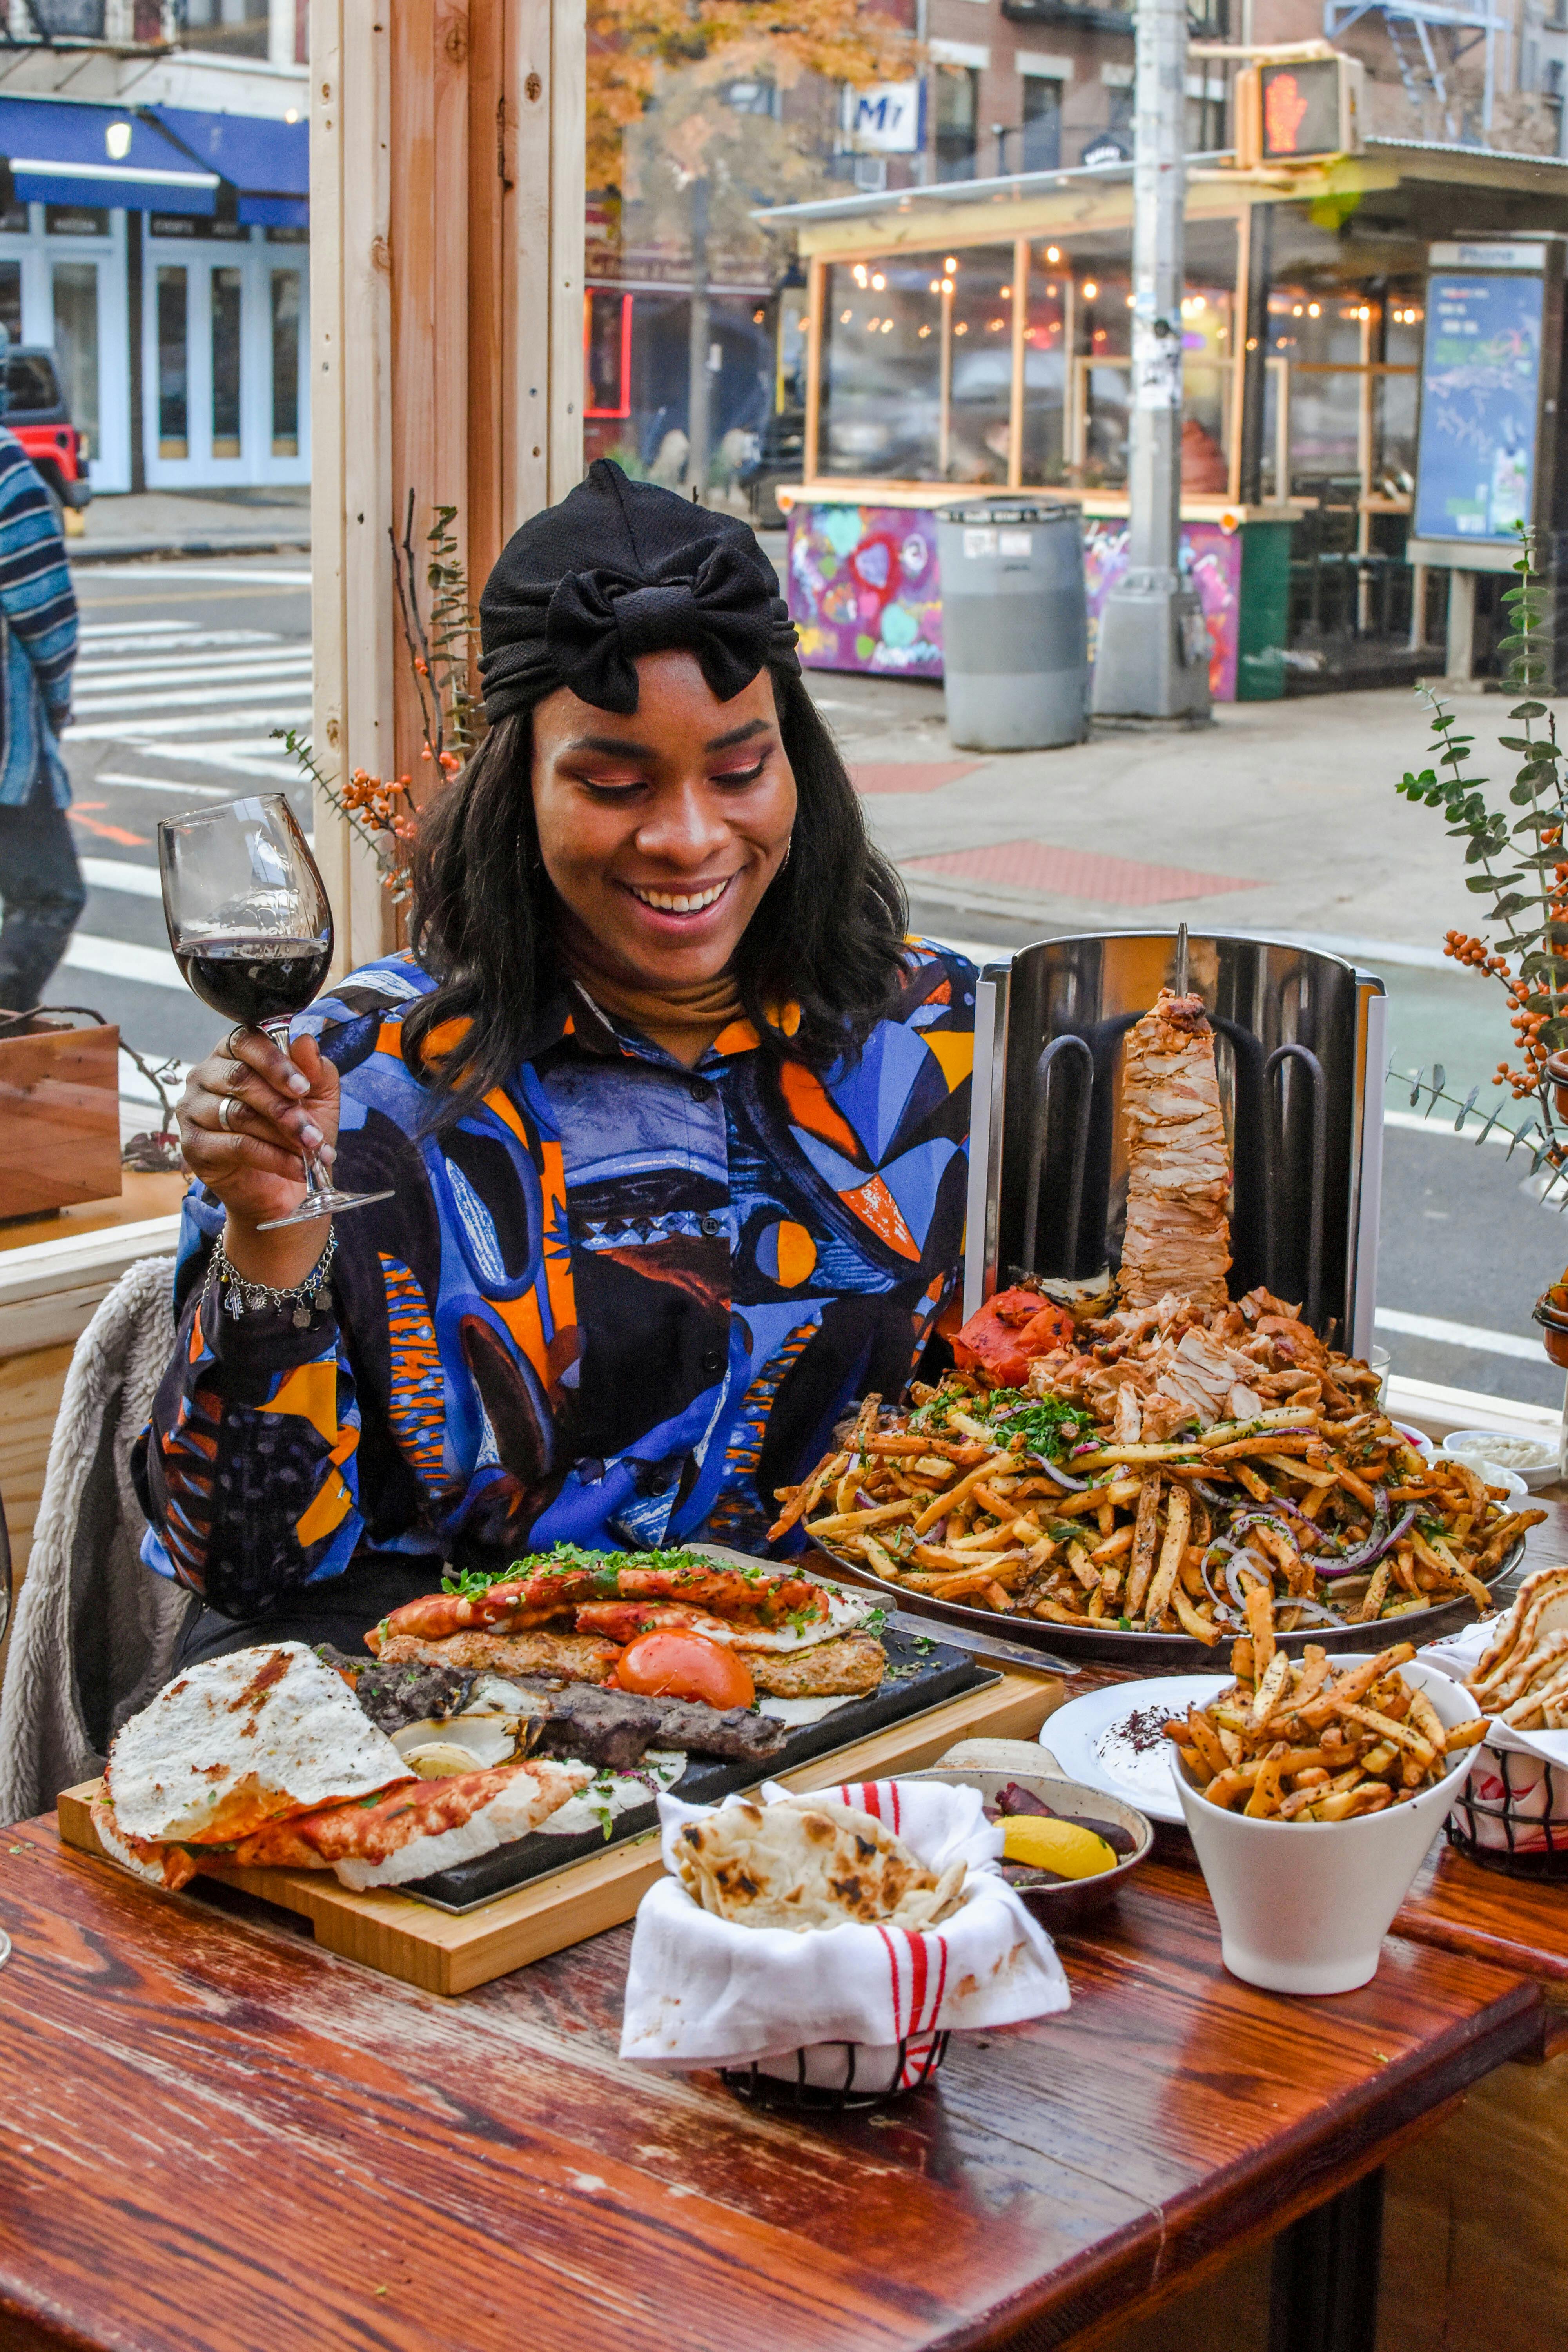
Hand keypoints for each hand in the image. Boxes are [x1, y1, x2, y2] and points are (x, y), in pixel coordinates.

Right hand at [177, 1028, 339, 1285]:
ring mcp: (193, 1109)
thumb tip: (305, 1040)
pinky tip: (297, 1168)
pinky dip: (273, 1158)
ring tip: (312, 1150)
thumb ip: (315, 1070)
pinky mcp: (193, 1144)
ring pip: (239, 1114)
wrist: (282, 1187)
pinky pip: (236, 1146)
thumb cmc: (296, 1132)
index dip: (275, 1062)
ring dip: (282, 1135)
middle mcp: (205, 1076)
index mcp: (233, 1054)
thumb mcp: (318, 1099)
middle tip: (313, 1132)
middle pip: (241, 1079)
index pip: (245, 1041)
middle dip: (283, 1107)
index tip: (303, 1087)